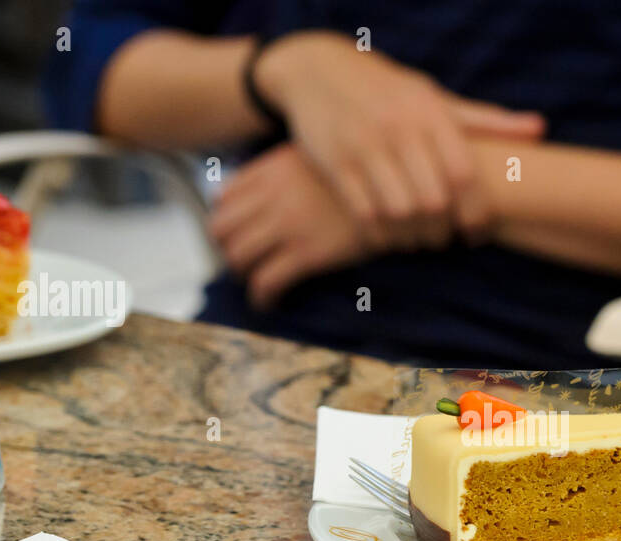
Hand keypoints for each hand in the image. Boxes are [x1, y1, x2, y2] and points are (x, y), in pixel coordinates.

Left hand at [209, 143, 365, 308]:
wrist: (398, 193)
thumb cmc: (366, 177)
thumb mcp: (321, 156)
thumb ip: (291, 170)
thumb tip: (273, 193)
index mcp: (274, 169)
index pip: (223, 197)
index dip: (224, 220)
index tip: (236, 234)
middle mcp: (273, 195)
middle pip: (222, 229)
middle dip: (227, 250)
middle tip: (243, 262)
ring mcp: (288, 225)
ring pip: (238, 257)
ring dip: (243, 275)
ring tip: (257, 284)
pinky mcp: (307, 254)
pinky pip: (266, 281)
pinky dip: (261, 297)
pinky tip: (270, 303)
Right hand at [253, 30, 543, 244]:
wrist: (319, 71)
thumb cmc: (391, 92)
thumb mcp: (436, 97)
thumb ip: (486, 121)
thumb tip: (540, 129)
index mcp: (429, 113)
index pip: (464, 175)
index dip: (478, 213)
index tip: (479, 233)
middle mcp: (397, 129)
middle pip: (434, 201)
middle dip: (445, 231)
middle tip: (447, 239)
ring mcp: (363, 148)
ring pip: (400, 213)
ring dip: (414, 239)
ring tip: (420, 240)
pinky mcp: (334, 166)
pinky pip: (365, 216)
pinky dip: (382, 236)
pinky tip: (391, 235)